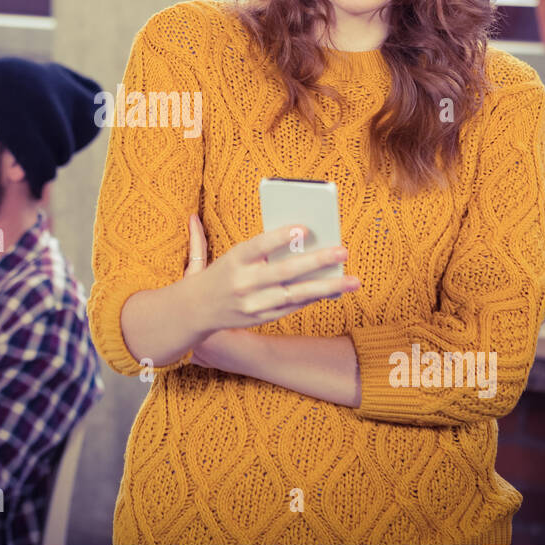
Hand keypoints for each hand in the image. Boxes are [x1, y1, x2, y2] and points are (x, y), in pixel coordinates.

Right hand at [180, 213, 359, 335]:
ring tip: (352, 281)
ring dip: (327, 287)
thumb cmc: (216, 275)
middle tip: (343, 251)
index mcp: (233, 261)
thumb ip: (252, 244)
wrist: (192, 312)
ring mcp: (253, 304)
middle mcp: (243, 284)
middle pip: (284, 272)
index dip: (279, 237)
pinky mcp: (261, 318)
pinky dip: (314, 298)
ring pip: (295, 294)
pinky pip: (292, 307)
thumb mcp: (225, 254)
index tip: (304, 228)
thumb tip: (277, 226)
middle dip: (316, 261)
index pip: (258, 246)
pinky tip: (334, 290)